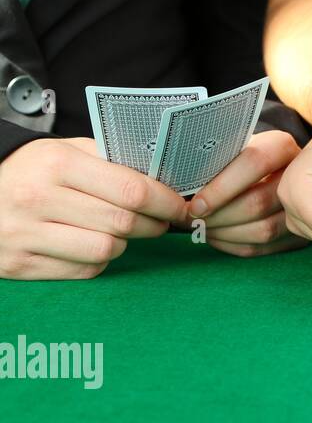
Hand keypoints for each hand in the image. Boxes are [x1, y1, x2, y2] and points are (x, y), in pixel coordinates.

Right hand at [0, 138, 187, 279]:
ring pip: (106, 250)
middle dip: (154, 224)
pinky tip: (93, 245)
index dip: (165, 202)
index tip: (181, 206)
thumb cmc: (32, 170)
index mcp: (58, 164)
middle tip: (161, 221)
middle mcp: (39, 199)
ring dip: (125, 244)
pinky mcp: (20, 264)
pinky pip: (83, 271)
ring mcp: (26, 235)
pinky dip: (98, 262)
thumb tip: (165, 180)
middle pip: (123, 223)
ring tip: (122, 232)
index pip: (131, 189)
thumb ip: (112, 162)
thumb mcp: (66, 152)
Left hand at [186, 130, 306, 257]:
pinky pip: (267, 248)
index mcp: (280, 145)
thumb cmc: (233, 156)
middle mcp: (298, 174)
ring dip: (225, 234)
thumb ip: (209, 159)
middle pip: (259, 202)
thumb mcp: (225, 147)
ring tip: (200, 229)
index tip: (195, 205)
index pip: (255, 161)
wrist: (267, 169)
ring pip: (265, 229)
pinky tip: (216, 238)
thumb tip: (177, 185)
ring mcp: (303, 205)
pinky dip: (235, 246)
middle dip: (219, 217)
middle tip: (190, 222)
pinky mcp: (301, 232)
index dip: (222, 187)